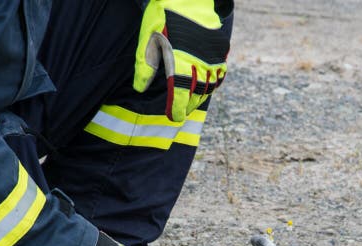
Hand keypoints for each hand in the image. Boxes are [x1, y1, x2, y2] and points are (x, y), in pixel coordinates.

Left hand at [133, 0, 232, 121]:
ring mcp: (213, 56)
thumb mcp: (149, 37)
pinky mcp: (220, 49)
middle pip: (197, 93)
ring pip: (210, 85)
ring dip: (201, 95)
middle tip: (181, 110)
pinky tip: (207, 85)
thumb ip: (145, 64)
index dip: (178, 109)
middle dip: (189, 105)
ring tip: (193, 100)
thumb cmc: (164, 13)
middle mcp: (200, 62)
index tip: (174, 117)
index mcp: (180, 61)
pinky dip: (214, 82)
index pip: (181, 95)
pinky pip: (220, 72)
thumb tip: (140, 87)